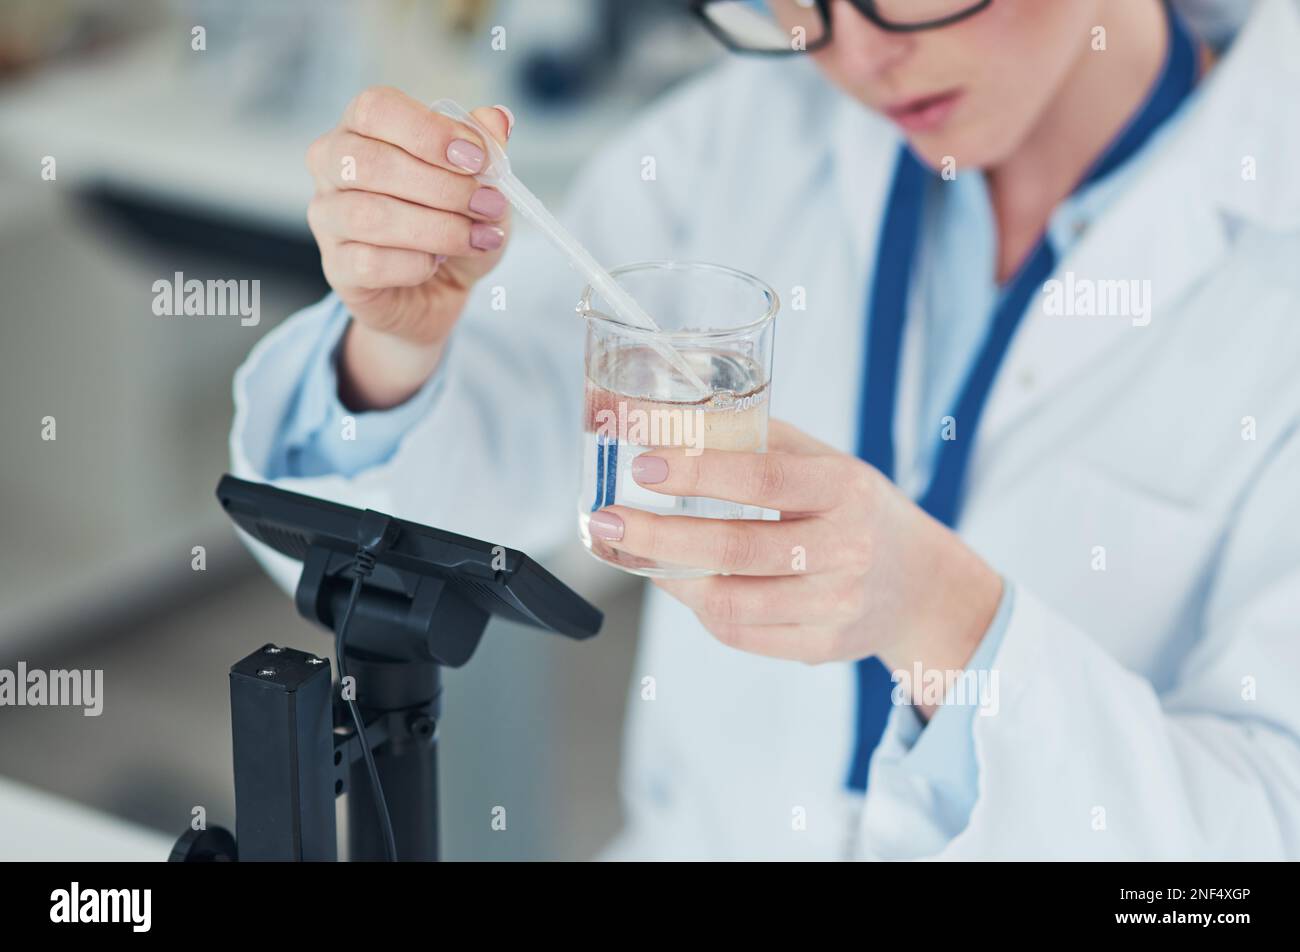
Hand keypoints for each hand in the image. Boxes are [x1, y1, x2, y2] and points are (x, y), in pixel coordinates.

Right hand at [305, 87, 513, 408]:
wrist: (439, 289)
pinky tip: (437, 264)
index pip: (375, 108)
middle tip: (488, 204)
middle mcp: (333, 165)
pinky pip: (370, 263)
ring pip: (370, 215)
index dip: (429, 131)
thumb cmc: (452, 222)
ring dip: (437, 228)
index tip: (477, 159)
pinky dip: (415, 264)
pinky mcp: (337, 267)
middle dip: (441, 186)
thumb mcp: (481, 184)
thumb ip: (486, 149)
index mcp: (363, 127)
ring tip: (477, 237)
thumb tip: (497, 120)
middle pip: (371, 162)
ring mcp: (327, 217)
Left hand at [588, 421, 1003, 714]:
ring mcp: (836, 605)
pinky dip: (699, 608)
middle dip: (660, 536)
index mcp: (845, 489)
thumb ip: (758, 442)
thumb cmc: (854, 508)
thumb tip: (669, 421)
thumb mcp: (825, 462)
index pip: (764, 479)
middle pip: (738, 548)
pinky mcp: (821, 646)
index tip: (644, 465)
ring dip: (669, 578)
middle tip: (607, 521)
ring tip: (629, 553)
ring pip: (733, 602)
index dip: (699, 472)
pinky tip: (675, 583)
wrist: (920, 584)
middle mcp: (846, 549)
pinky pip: (742, 633)